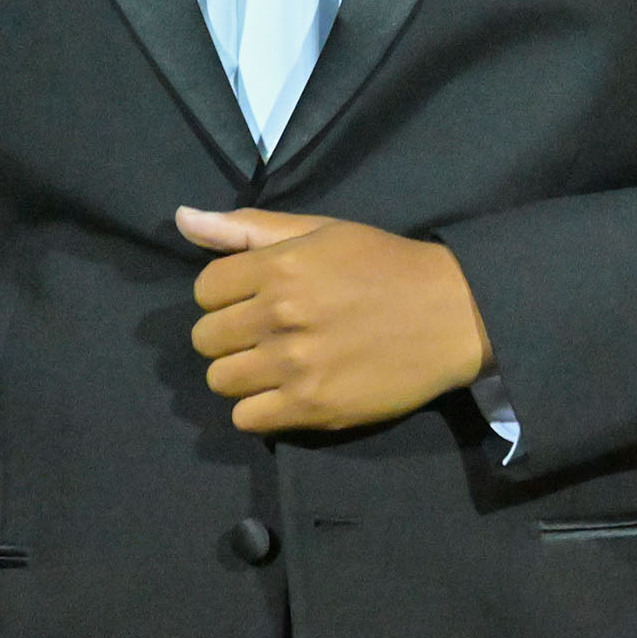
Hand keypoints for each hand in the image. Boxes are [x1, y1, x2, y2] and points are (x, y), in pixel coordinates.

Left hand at [178, 206, 490, 433]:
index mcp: (280, 267)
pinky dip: (260, 408)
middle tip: (268, 333)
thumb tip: (182, 218)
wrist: (454, 315)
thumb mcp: (322, 231)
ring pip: (220, 381)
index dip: (226, 294)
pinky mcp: (312, 407)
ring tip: (278, 364)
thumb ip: (248, 228)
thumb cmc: (385, 266)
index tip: (255, 298)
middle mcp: (280, 315)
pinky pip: (246, 418)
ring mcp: (294, 365)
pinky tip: (289, 390)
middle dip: (230, 335)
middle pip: (205, 338)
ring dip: (242, 373)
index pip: (205, 289)